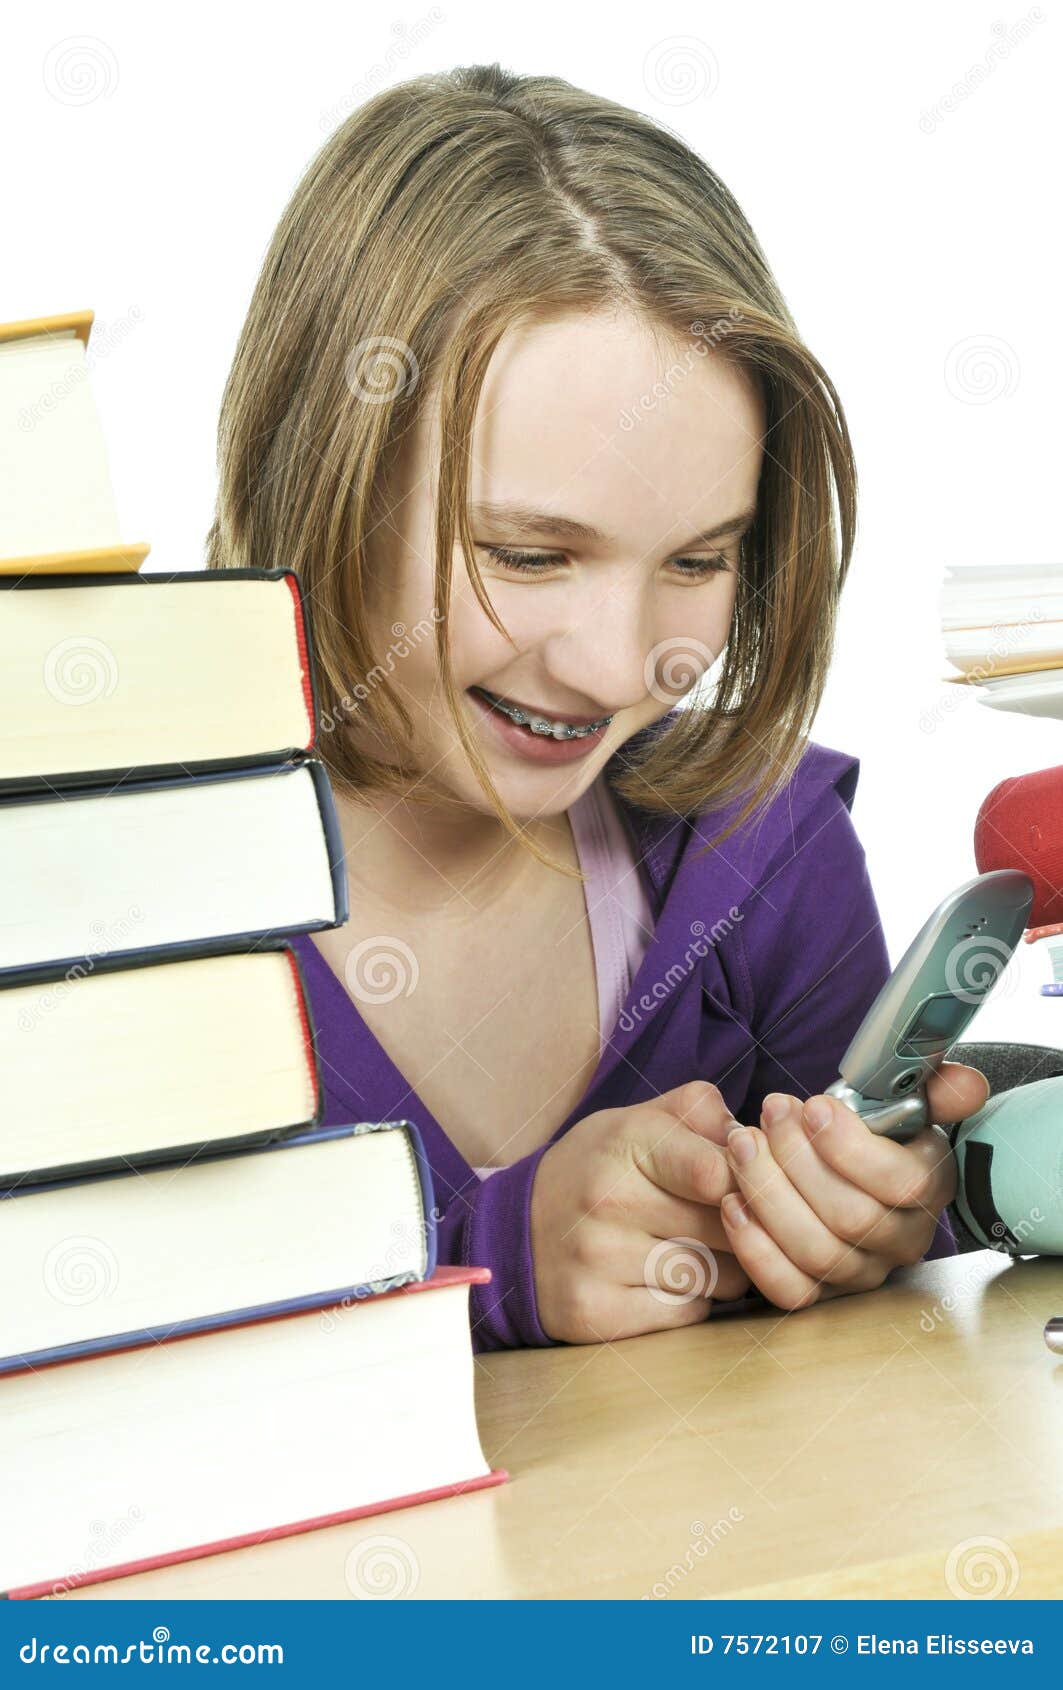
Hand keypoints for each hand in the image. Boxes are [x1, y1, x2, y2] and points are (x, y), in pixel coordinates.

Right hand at [530, 1081, 753, 1342]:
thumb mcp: (632, 1122)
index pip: (717, 1172)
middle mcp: (608, 1200)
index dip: (748, 1181)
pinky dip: (692, 1300)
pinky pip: (690, 1313)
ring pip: (719, 1276)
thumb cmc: (594, 1171)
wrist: (513, 1232)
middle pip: (728, 1228)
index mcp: (624, 1143)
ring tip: (693, 1248)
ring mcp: (599, 1260)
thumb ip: (697, 1112)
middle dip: (742, 1227)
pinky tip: (665, 1281)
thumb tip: (753, 1136)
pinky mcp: (596, 1313)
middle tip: (726, 1220)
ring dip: (723, 1267)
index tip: (745, 1184)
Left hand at [717, 1062, 988, 1310]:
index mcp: (930, 1188)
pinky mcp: (819, 1291)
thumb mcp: (904, 1100)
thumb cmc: (866, 1130)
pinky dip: (755, 1247)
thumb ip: (936, 1088)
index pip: (902, 1184)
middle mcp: (902, 1239)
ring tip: (742, 1144)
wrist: (832, 1165)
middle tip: (769, 1114)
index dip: (850, 1147)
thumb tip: (965, 1084)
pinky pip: (789, 1289)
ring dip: (769, 1194)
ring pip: (817, 1252)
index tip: (811, 1105)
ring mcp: (861, 1272)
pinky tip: (732, 1202)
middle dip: (798, 1159)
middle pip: (852, 1219)